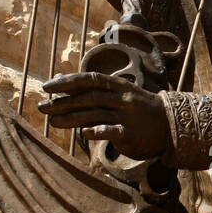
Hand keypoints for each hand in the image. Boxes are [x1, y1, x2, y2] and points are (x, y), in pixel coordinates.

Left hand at [39, 73, 168, 159]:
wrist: (170, 126)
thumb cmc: (137, 109)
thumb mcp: (118, 93)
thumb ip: (90, 89)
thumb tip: (59, 79)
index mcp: (117, 86)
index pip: (89, 80)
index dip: (67, 82)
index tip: (46, 87)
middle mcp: (121, 98)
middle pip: (89, 97)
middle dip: (63, 102)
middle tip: (41, 107)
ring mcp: (127, 115)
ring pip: (96, 114)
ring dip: (72, 118)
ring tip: (53, 122)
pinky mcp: (131, 133)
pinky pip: (112, 131)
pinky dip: (98, 131)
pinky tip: (84, 133)